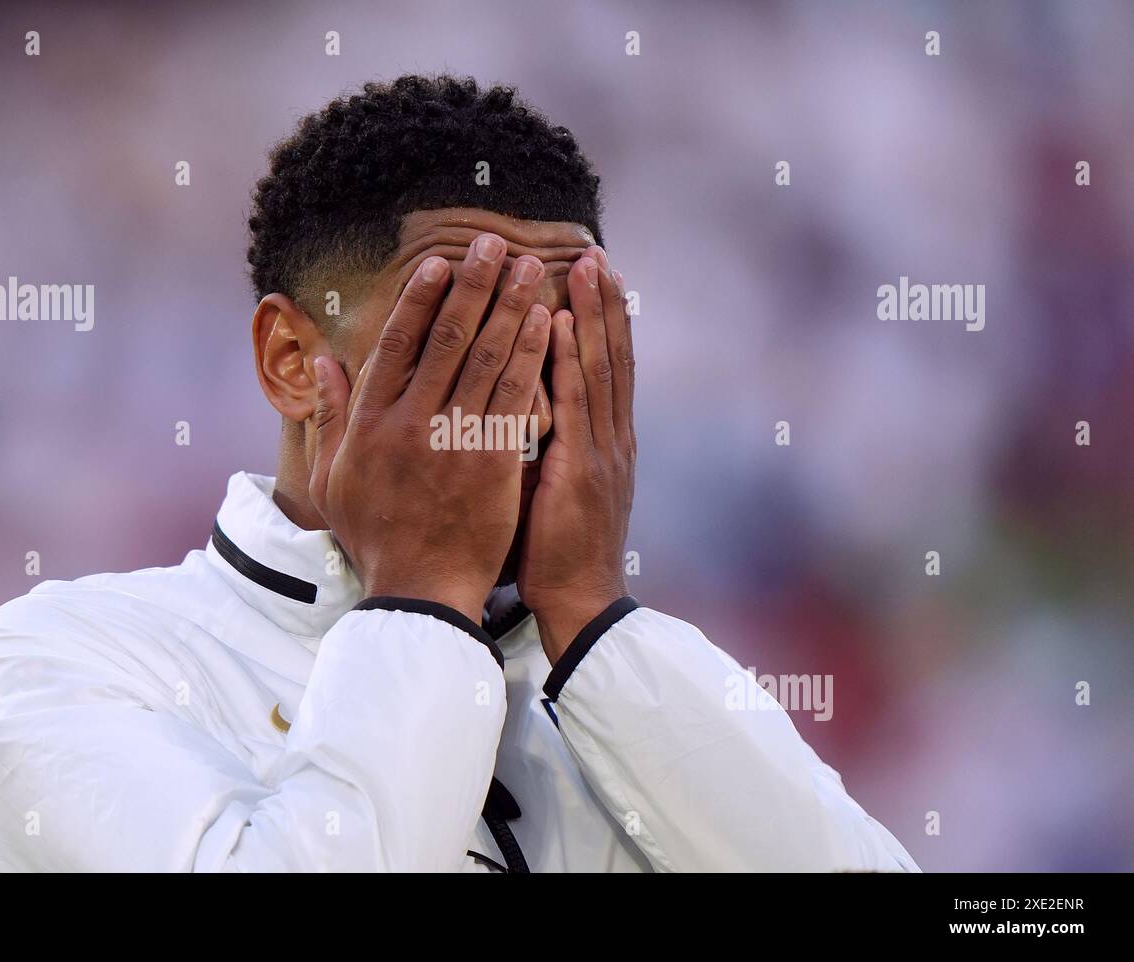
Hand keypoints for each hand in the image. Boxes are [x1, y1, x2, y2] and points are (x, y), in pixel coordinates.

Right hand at [309, 234, 551, 620]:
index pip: (396, 345)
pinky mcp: (492, 464)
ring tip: (528, 269)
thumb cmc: (374, 536)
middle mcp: (410, 423)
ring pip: (486, 361)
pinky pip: (515, 399)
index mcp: (369, 424)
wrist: (419, 592)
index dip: (419, 300)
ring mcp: (453, 443)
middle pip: (447, 340)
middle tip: (493, 243)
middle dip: (472, 285)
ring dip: (508, 308)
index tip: (439, 263)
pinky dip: (531, 358)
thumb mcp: (332, 479)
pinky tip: (547, 326)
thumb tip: (322, 362)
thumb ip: (328, 417)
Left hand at [517, 246, 634, 661]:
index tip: (594, 277)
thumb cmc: (555, 552)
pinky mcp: (582, 468)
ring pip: (602, 367)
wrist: (578, 603)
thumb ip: (549, 446)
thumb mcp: (556, 489)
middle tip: (596, 251)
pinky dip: (572, 357)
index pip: (608, 371)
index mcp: (605, 444)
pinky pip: (576, 403)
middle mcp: (612, 439)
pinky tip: (562, 321)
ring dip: (594, 313)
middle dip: (606, 303)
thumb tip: (522, 409)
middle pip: (613, 357)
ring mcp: (602, 451)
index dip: (604, 322)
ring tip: (588, 265)